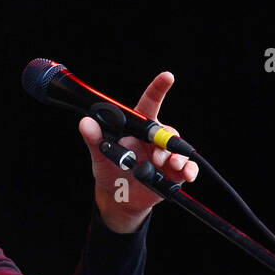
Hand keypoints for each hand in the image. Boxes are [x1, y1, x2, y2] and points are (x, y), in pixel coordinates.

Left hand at [78, 71, 198, 232]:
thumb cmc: (109, 172)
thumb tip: (85, 122)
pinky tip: (186, 174)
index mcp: (138, 129)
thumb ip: (94, 139)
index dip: (158, 88)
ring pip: (179, 149)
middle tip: (156, 157)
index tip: (167, 76)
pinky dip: (190, 170)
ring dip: (178, 157)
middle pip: (167, 132)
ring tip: (169, 166)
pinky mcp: (174, 173)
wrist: (117, 198)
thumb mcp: (100, 156)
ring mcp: (165, 156)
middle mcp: (154, 140)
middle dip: (166, 142)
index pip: (150, 104)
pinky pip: (188, 168)